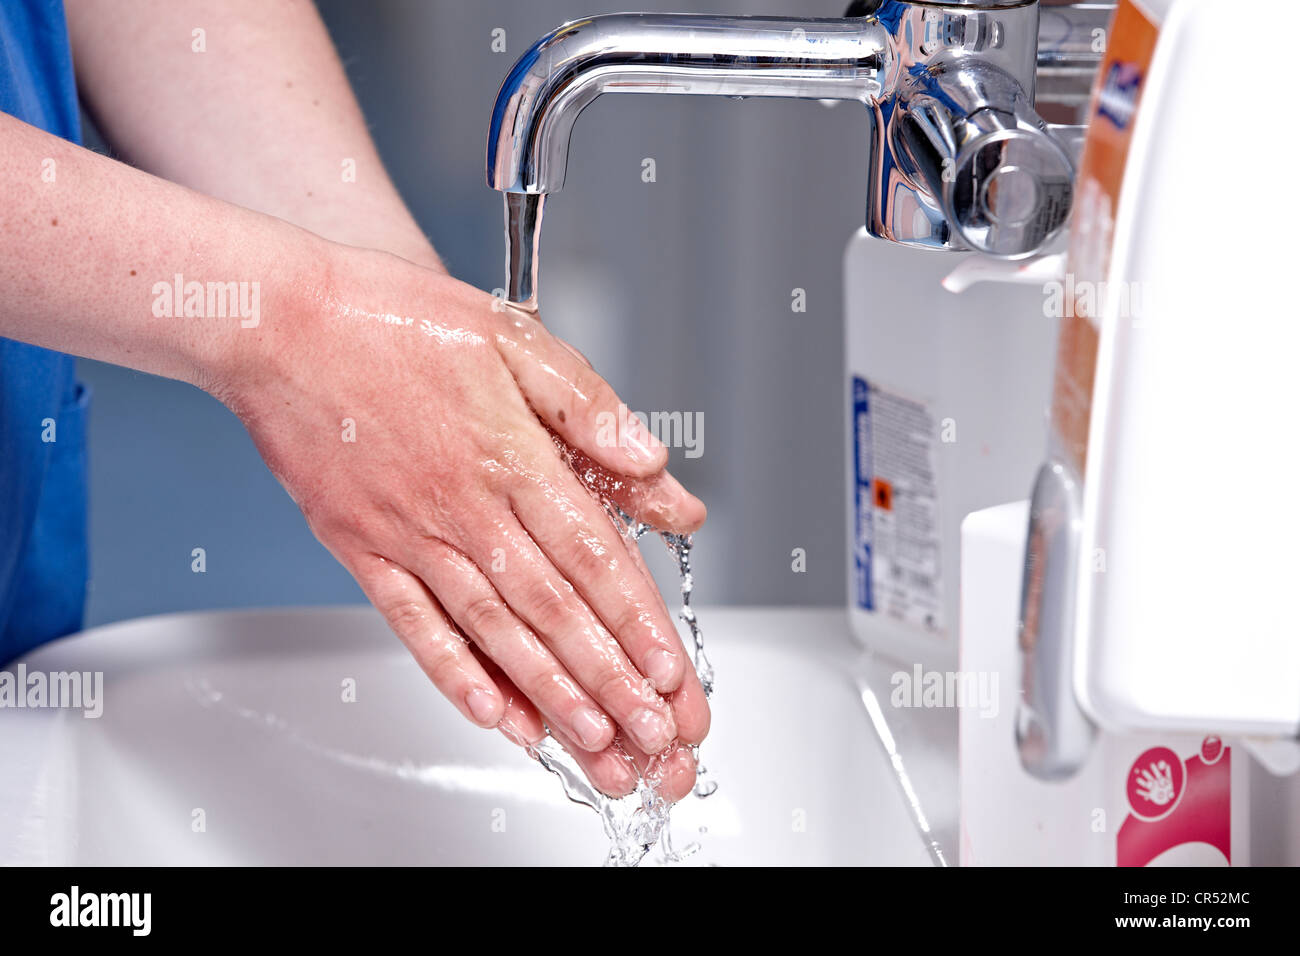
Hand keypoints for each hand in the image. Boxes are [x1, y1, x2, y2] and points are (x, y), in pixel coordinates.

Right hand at [214, 246, 709, 799]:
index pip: (591, 552)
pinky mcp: (361, 548)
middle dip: (608, 675)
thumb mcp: (510, 336)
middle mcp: (464, 504)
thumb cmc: (395, 322)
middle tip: (649, 732)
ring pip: (492, 627)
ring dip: (547, 690)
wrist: (279, 322)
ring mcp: (409, 534)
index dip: (635, 617)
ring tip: (593, 739)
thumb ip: (585, 405)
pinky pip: (413, 624)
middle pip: (551, 605)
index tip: (669, 668)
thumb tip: (650, 459)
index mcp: (510, 452)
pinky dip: (453, 673)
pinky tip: (493, 712)